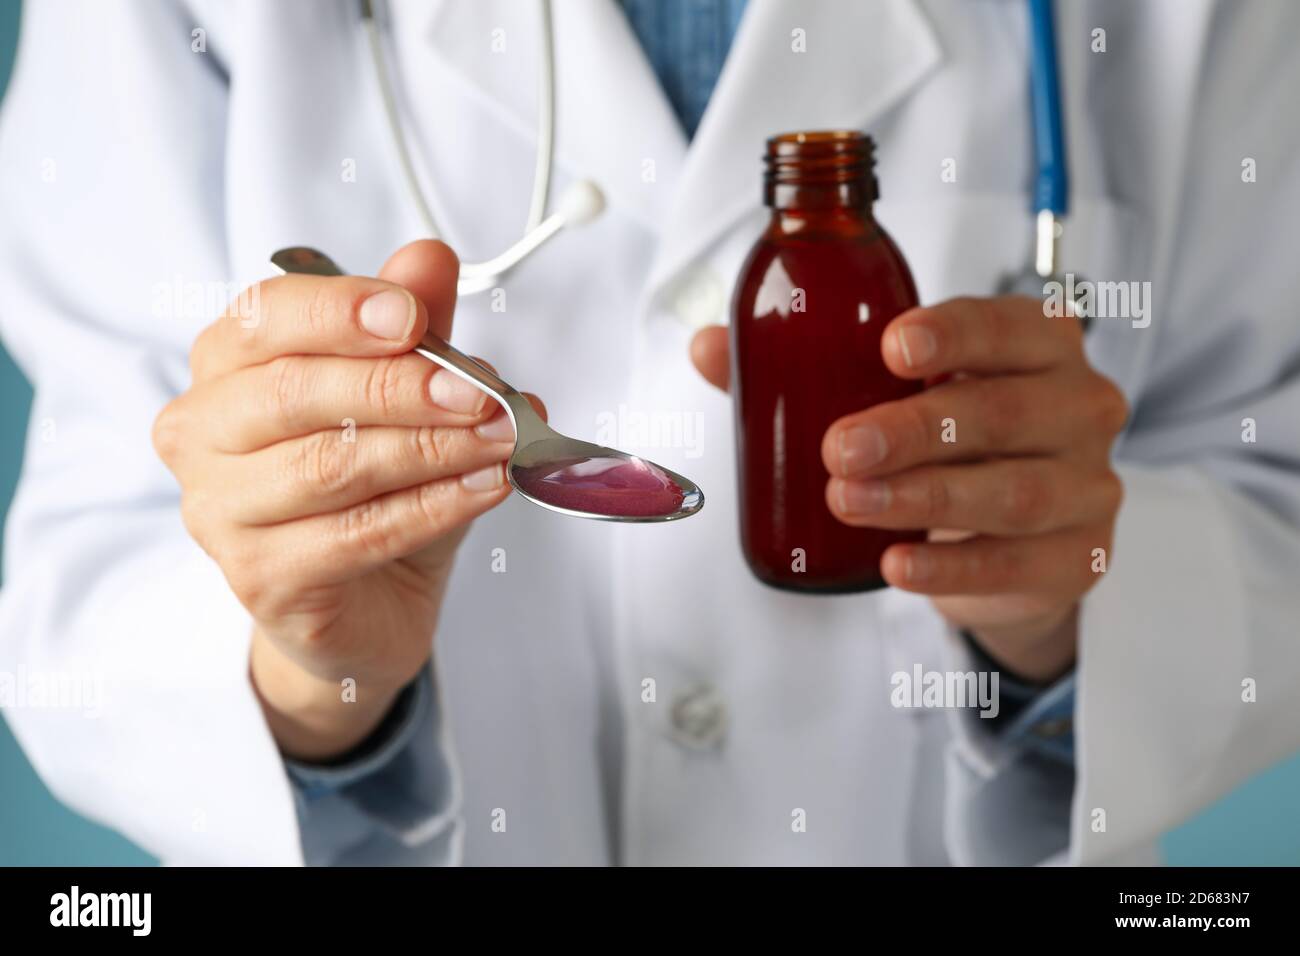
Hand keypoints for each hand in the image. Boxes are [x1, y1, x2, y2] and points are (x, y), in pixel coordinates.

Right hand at [153, 240, 543, 758]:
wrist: (366, 606)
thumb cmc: (375, 491)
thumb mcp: (406, 400)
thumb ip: (413, 330)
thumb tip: (428, 258)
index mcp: (226, 366)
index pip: (266, 316)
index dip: (340, 311)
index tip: (413, 316)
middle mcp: (202, 432)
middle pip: (295, 391)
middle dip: (400, 386)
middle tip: (480, 393)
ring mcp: (219, 510)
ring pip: (329, 465)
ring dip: (429, 449)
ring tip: (498, 441)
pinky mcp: (259, 578)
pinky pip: (353, 535)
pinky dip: (431, 508)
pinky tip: (483, 488)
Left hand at [691, 296, 1126, 681]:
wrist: (1012, 537)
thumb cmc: (951, 441)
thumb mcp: (893, 393)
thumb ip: (806, 366)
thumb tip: (710, 346)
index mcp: (1039, 345)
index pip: (1011, 326)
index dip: (956, 333)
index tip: (890, 347)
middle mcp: (1080, 406)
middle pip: (1006, 412)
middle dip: (917, 429)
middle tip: (840, 447)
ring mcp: (1090, 486)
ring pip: (1015, 490)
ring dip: (924, 499)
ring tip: (849, 502)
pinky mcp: (1081, 558)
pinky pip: (1017, 564)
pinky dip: (951, 568)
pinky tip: (895, 565)